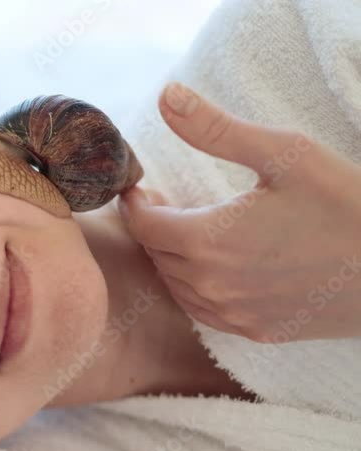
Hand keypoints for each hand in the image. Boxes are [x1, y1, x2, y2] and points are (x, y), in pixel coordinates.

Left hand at [118, 82, 360, 341]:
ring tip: (186, 229)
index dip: (134, 204)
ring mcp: (233, 313)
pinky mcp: (255, 331)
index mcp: (208, 240)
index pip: (143, 224)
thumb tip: (166, 96)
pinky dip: (195, 287)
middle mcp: (210, 284)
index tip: (139, 187)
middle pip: (156, 254)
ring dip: (171, 257)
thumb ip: (216, 129)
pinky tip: (212, 267)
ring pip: (176, 286)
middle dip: (152, 227)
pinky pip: (204, 311)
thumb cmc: (346, 205)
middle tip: (162, 202)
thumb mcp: (284, 154)